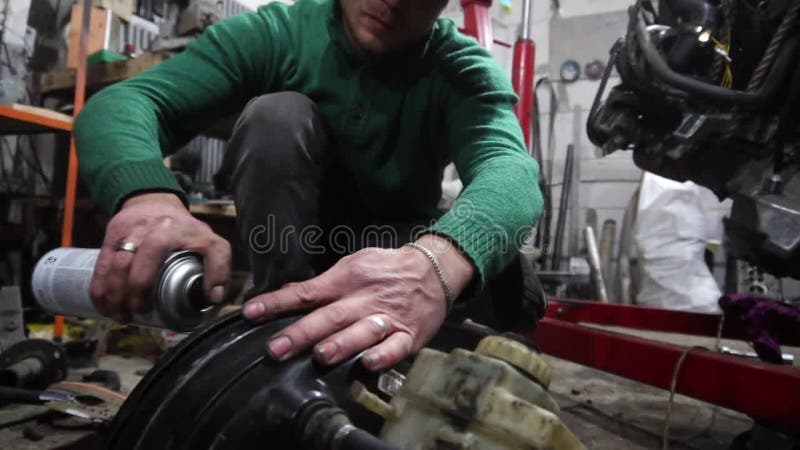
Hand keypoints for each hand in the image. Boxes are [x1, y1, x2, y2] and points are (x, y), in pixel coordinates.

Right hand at [90, 192, 231, 321]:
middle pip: (132, 262)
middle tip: (138, 312)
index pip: (162, 252)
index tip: (155, 304)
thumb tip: (214, 296)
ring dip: (114, 295)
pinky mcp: (110, 237)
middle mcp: (149, 229)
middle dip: (133, 292)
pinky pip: (101, 266)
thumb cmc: (185, 230)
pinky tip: (105, 306)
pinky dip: (100, 289)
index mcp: (174, 231)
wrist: (154, 203)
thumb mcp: (210, 241)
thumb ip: (219, 265)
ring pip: (115, 264)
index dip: (152, 281)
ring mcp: (128, 233)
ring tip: (121, 316)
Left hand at [242, 234, 474, 370]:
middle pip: (330, 317)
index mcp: (347, 280)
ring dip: (341, 344)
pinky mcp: (409, 335)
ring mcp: (387, 318)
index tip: (251, 312)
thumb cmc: (387, 268)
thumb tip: (290, 296)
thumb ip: (324, 284)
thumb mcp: (354, 264)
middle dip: (302, 334)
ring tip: (321, 356)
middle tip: (275, 348)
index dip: (278, 303)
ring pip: (362, 333)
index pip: (307, 292)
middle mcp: (364, 299)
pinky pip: (395, 347)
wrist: (435, 269)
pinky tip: (368, 364)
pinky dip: (383, 356)